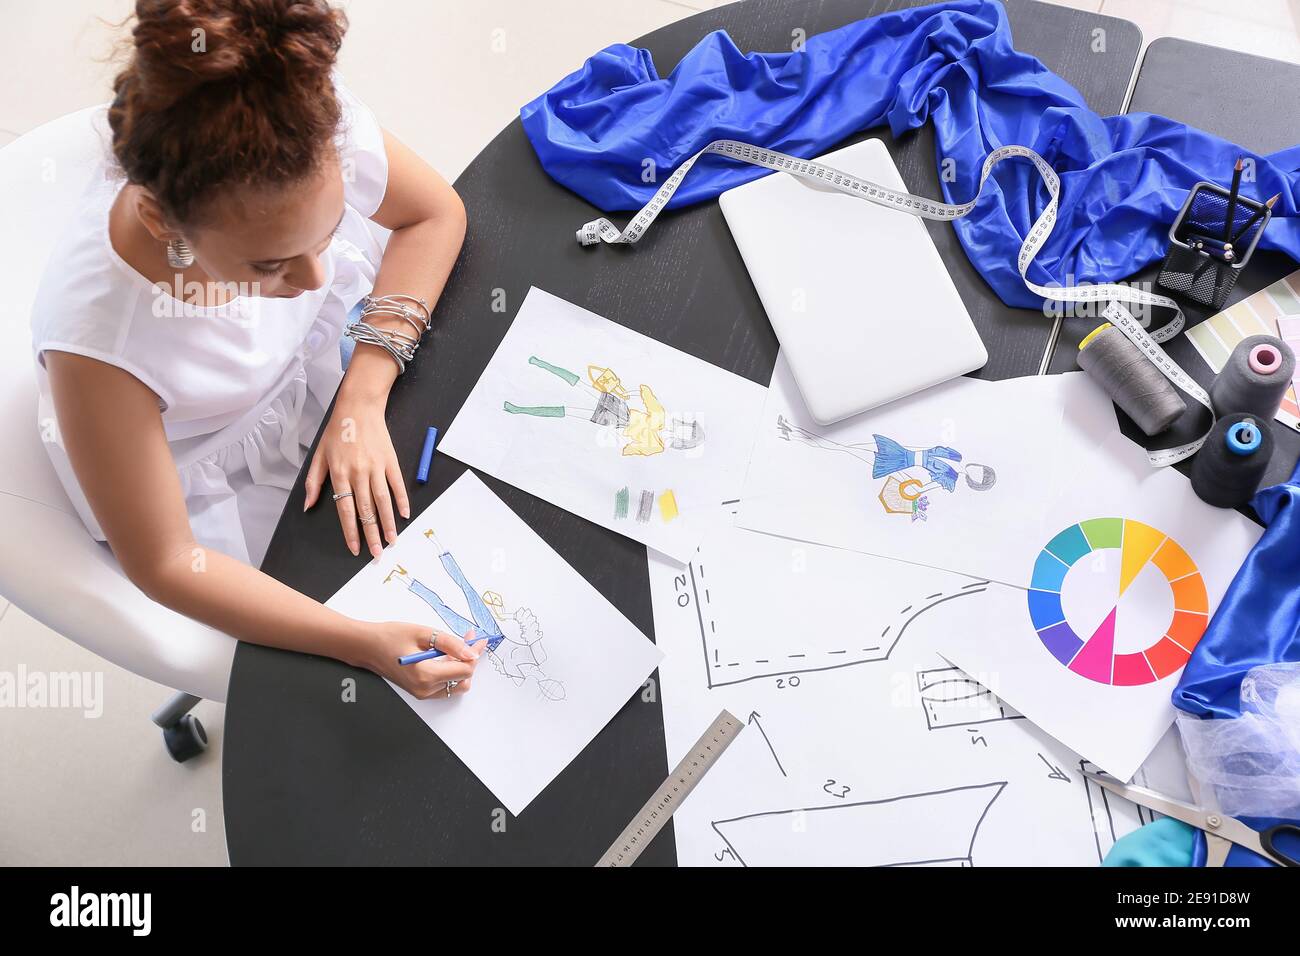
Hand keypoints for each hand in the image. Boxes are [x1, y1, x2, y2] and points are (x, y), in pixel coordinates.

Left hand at [304, 397, 409, 559]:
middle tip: (377, 554)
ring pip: (382, 501)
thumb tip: (306, 506)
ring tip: (392, 540)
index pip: (346, 510)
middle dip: (371, 534)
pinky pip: (396, 484)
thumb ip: (313, 482)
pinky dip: (401, 500)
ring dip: (388, 523)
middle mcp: (358, 473)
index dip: (351, 532)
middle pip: (366, 510)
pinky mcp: (390, 460)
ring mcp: (376, 467)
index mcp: (339, 474)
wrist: (358, 407)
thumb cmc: (337, 431)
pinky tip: (404, 515)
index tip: (355, 548)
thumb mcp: (319, 455)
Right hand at [361, 622, 481, 699]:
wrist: (367, 647)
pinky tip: (445, 656)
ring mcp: (422, 693)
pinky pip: (445, 686)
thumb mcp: (423, 633)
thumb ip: (450, 644)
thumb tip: (471, 652)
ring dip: (460, 666)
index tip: (477, 639)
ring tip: (454, 647)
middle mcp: (425, 689)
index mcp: (426, 675)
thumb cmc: (390, 637)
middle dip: (468, 659)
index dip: (474, 653)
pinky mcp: (420, 692)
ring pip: (456, 685)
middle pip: (463, 679)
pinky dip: (450, 672)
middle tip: (467, 639)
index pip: (465, 670)